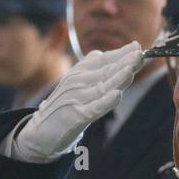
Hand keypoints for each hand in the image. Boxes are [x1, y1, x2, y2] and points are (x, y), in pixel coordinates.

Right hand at [13, 41, 145, 162]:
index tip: (137, 47)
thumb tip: (103, 52)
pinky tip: (117, 95)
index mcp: (80, 72)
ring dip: (118, 79)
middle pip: (106, 72)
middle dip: (124, 63)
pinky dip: (105, 102)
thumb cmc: (63, 105)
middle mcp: (78, 83)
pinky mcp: (75, 117)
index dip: (121, 54)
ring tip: (131, 70)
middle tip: (139, 55)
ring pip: (102, 88)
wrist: (39, 130)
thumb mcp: (76, 83)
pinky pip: (93, 109)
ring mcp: (76, 99)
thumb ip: (90, 68)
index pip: (104, 60)